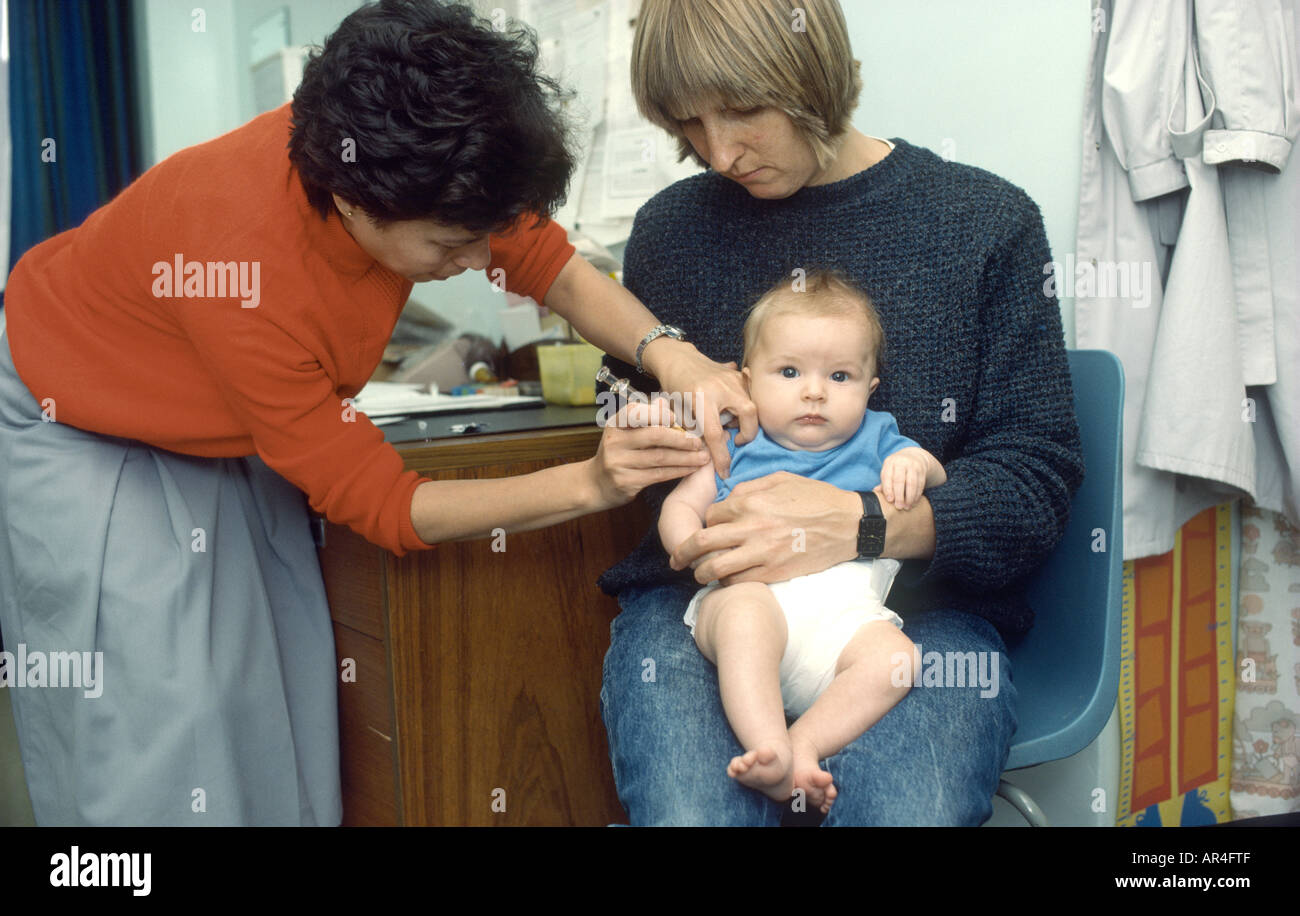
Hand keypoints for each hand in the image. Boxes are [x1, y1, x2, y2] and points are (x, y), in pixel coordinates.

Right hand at [588, 398, 709, 508]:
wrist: (597, 484)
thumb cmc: (620, 453)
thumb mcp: (627, 431)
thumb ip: (646, 417)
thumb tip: (665, 401)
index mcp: (616, 423)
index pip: (638, 412)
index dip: (662, 414)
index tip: (681, 420)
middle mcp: (614, 441)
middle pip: (654, 435)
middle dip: (682, 438)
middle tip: (700, 442)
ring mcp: (618, 462)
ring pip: (660, 457)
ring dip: (686, 458)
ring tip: (704, 457)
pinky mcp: (625, 482)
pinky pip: (658, 475)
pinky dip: (678, 471)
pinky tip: (692, 469)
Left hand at [640, 340, 757, 477]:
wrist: (678, 360)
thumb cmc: (674, 388)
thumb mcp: (678, 413)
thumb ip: (693, 433)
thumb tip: (708, 455)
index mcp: (702, 398)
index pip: (716, 434)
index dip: (722, 456)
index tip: (725, 472)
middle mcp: (721, 386)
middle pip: (749, 414)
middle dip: (748, 433)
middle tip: (737, 441)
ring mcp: (732, 377)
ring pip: (752, 404)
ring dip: (745, 419)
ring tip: (730, 422)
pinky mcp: (738, 374)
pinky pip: (749, 393)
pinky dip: (744, 405)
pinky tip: (732, 408)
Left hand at [667, 472, 859, 584]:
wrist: (848, 524)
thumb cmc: (817, 498)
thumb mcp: (781, 479)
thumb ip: (750, 487)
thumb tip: (728, 498)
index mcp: (750, 502)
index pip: (711, 516)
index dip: (707, 523)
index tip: (710, 530)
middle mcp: (751, 527)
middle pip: (702, 542)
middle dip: (683, 552)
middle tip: (676, 559)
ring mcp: (762, 552)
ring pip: (715, 567)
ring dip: (701, 573)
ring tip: (698, 575)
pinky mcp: (774, 572)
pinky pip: (739, 581)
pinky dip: (728, 582)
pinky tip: (728, 580)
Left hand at [878, 448, 930, 509]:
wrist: (914, 456)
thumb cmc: (897, 468)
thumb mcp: (889, 471)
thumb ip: (884, 482)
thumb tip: (875, 491)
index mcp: (890, 462)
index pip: (888, 477)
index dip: (888, 489)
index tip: (890, 501)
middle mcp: (901, 462)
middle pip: (899, 480)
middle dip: (899, 496)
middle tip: (899, 507)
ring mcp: (913, 465)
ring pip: (912, 483)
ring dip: (910, 497)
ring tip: (907, 507)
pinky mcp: (922, 470)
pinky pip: (920, 484)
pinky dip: (917, 495)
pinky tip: (914, 502)